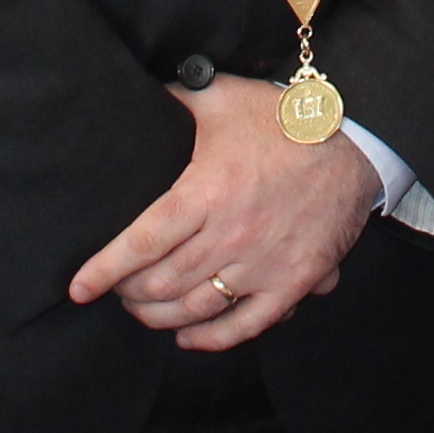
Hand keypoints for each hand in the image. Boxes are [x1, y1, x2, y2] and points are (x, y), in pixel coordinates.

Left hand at [69, 77, 379, 351]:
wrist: (355, 142)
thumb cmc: (284, 119)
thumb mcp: (222, 98)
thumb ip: (175, 98)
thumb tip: (133, 94)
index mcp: (206, 192)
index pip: (142, 242)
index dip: (105, 270)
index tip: (77, 289)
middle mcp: (230, 235)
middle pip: (162, 281)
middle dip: (128, 293)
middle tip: (114, 291)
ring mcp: (263, 263)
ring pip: (196, 307)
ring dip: (160, 316)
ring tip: (142, 311)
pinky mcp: (292, 281)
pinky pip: (246, 325)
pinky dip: (212, 338)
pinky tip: (189, 337)